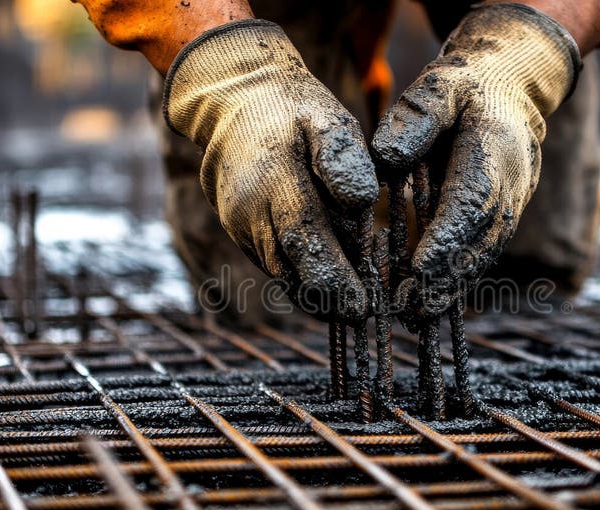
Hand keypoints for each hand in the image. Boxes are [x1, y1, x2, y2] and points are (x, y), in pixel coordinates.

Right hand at [165, 21, 378, 322]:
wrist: (233, 106)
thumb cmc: (293, 111)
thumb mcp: (326, 117)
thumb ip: (343, 157)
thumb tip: (361, 202)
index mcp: (274, 182)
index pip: (305, 241)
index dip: (335, 279)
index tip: (363, 307)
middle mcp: (250, 213)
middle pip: (292, 272)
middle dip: (331, 300)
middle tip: (366, 314)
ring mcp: (241, 228)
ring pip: (282, 276)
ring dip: (318, 296)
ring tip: (353, 305)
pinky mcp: (242, 236)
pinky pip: (275, 268)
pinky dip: (303, 281)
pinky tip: (333, 284)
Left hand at [372, 3, 579, 312]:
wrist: (512, 89)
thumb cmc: (467, 87)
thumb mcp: (440, 85)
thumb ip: (416, 116)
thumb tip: (386, 157)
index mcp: (495, 152)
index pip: (471, 203)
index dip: (447, 238)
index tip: (418, 267)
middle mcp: (511, 187)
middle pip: (480, 241)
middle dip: (445, 278)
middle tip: (409, 308)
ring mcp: (511, 206)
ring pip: (483, 255)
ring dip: (452, 288)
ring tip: (415, 316)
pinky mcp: (503, 218)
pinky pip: (482, 254)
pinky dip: (458, 280)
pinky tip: (430, 302)